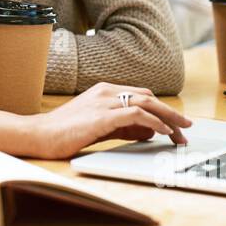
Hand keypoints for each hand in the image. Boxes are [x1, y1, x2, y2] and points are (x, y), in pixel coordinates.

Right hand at [29, 82, 190, 159]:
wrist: (39, 134)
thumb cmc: (65, 132)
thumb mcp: (100, 127)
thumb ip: (124, 127)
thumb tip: (150, 132)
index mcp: (104, 90)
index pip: (142, 96)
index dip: (162, 110)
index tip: (176, 125)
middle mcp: (106, 91)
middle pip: (148, 98)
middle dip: (171, 113)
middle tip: (187, 127)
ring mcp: (104, 101)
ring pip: (146, 104)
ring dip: (168, 118)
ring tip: (181, 131)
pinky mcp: (102, 116)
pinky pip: (136, 115)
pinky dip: (154, 122)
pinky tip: (164, 132)